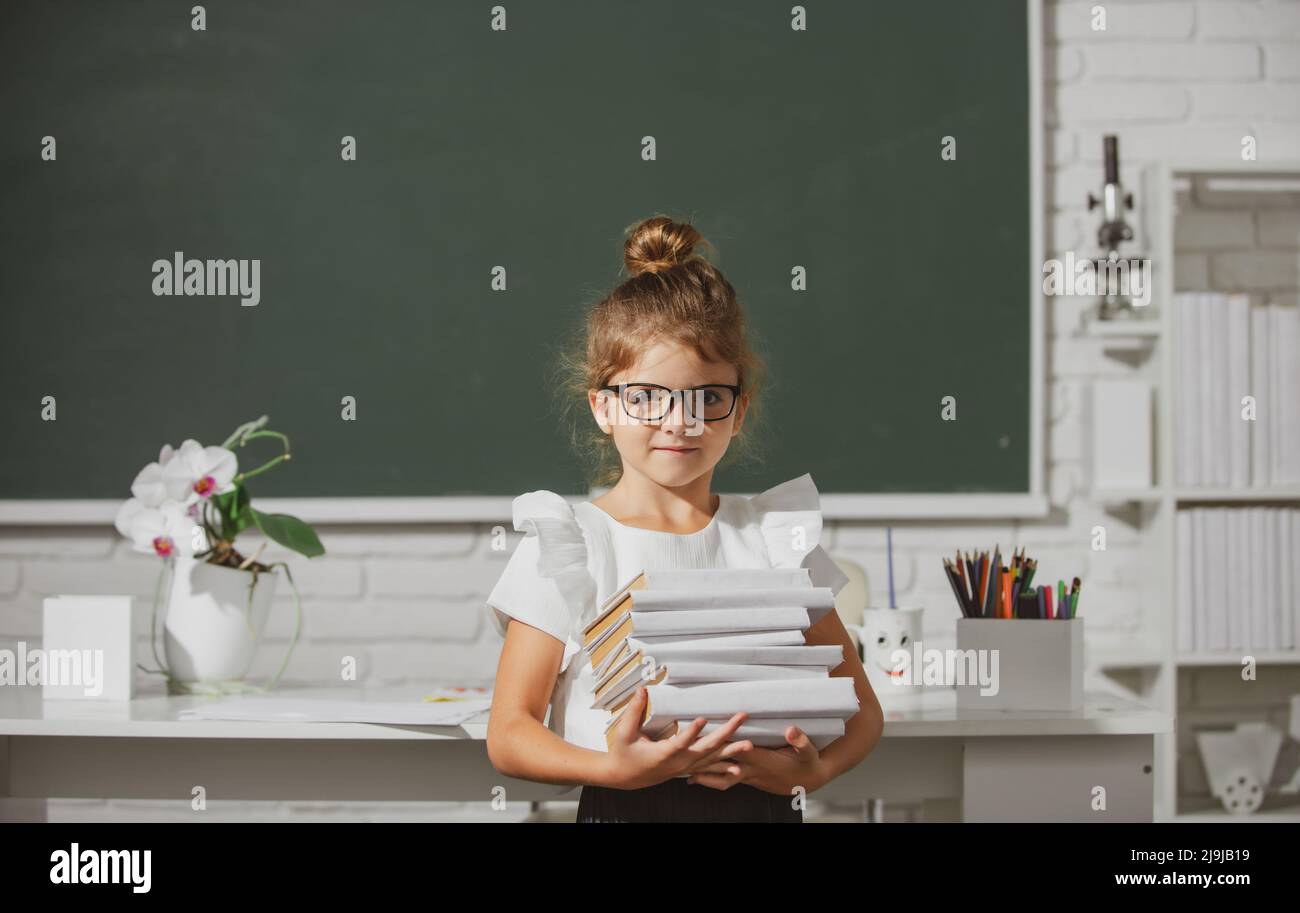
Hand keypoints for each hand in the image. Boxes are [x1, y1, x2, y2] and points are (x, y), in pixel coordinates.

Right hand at [601, 686, 753, 789]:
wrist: (623, 777)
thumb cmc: (624, 754)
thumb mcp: (624, 732)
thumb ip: (635, 711)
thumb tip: (642, 690)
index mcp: (662, 754)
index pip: (679, 743)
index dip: (691, 732)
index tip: (702, 719)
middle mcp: (677, 763)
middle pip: (705, 749)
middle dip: (726, 733)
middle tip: (741, 718)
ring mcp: (684, 767)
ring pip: (711, 759)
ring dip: (731, 751)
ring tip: (749, 745)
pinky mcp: (686, 768)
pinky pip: (708, 768)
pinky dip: (723, 766)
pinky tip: (738, 767)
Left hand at [686, 724, 827, 796]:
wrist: (810, 781)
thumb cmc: (808, 764)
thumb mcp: (809, 751)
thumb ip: (800, 741)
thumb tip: (791, 731)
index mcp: (764, 760)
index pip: (741, 751)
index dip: (726, 743)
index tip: (710, 734)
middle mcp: (753, 770)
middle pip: (725, 767)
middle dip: (706, 763)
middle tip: (687, 758)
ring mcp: (749, 776)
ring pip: (723, 778)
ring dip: (705, 776)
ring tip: (686, 774)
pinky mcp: (748, 778)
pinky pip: (727, 779)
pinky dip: (713, 777)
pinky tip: (699, 775)